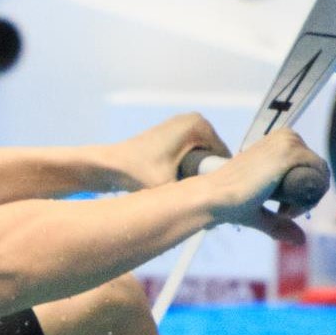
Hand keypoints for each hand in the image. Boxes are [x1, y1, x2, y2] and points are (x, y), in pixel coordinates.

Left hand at [111, 112, 230, 189]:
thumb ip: (194, 197)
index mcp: (199, 125)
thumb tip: (215, 215)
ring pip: (204, 156)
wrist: (111, 163)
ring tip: (193, 193)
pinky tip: (185, 184)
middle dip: (210, 176)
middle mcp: (195, 119)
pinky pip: (193, 151)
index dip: (220, 180)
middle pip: (215, 156)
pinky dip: (190, 166)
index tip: (211, 199)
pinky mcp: (176, 130)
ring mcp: (185, 122)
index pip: (224, 158)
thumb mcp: (169, 187)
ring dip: (201, 173)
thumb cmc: (138, 173)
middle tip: (200, 198)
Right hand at [206, 129, 326, 242]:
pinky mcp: (289, 152)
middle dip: (307, 196)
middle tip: (283, 212)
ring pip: (320, 173)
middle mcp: (285, 136)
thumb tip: (301, 240)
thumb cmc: (229, 202)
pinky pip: (318, 174)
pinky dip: (308, 197)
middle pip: (317, 170)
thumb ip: (279, 223)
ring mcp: (288, 142)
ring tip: (282, 211)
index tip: (283, 209)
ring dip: (307, 198)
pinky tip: (287, 208)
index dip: (303, 193)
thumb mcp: (260, 209)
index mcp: (279, 142)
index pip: (310, 167)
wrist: (213, 196)